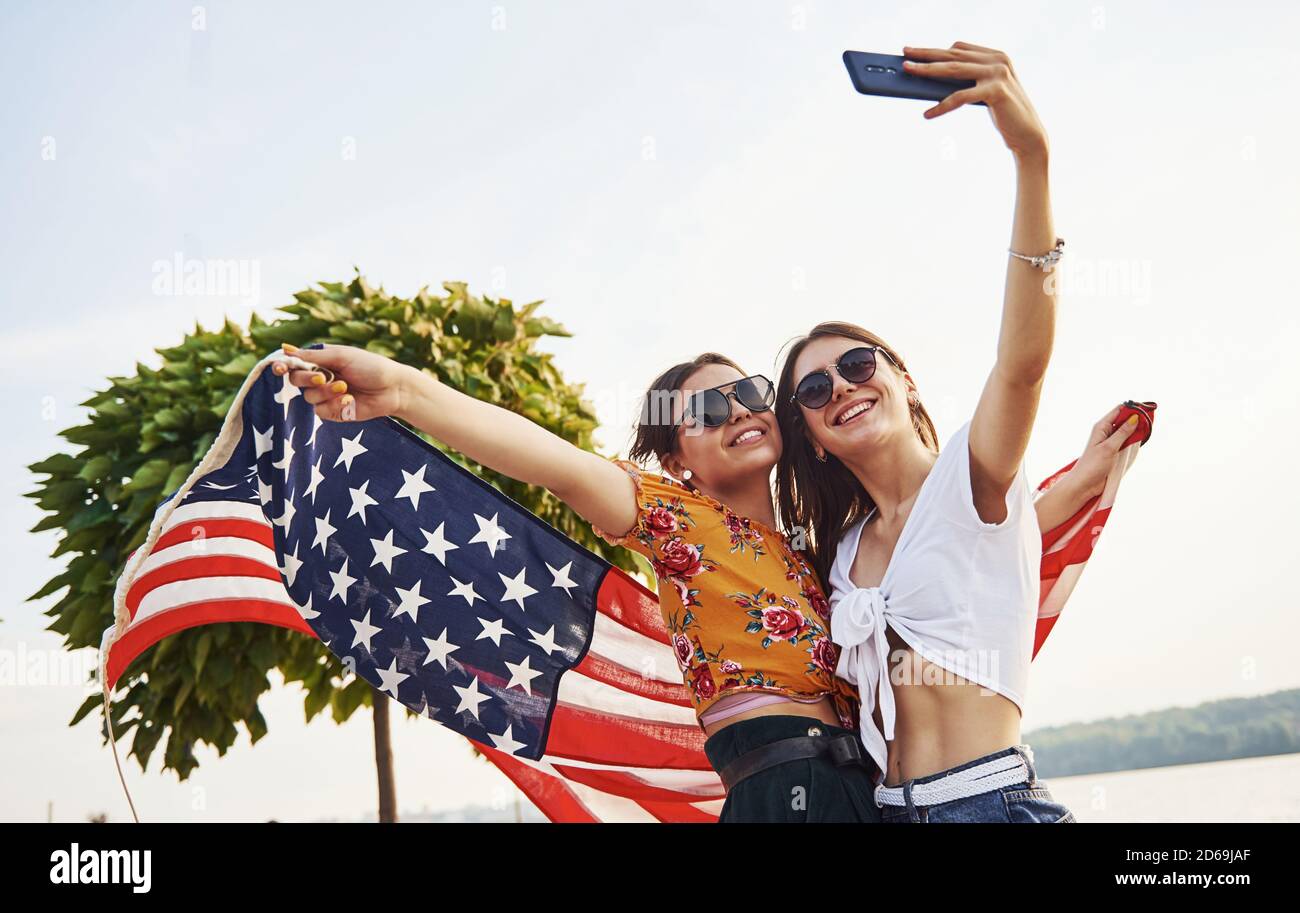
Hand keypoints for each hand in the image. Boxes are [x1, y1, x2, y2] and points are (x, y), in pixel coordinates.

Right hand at [272, 343, 412, 421]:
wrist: (394, 389)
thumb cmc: (371, 366)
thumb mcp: (342, 356)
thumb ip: (314, 356)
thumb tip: (285, 349)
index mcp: (321, 360)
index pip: (294, 364)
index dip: (282, 366)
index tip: (279, 368)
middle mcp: (321, 377)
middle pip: (296, 381)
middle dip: (307, 379)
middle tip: (323, 377)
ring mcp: (327, 396)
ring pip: (309, 398)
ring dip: (326, 393)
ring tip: (345, 388)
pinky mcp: (335, 412)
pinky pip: (321, 412)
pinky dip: (334, 406)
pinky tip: (350, 401)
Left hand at [902, 42, 1047, 160]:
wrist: (1027, 134)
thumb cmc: (1003, 114)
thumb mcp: (983, 93)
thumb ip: (966, 81)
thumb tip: (932, 80)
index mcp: (996, 56)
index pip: (959, 48)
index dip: (935, 50)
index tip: (914, 51)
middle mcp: (997, 60)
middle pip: (952, 55)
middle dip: (925, 55)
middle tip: (904, 54)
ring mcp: (997, 73)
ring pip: (953, 70)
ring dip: (927, 70)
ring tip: (908, 72)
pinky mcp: (995, 90)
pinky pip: (960, 97)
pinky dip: (942, 106)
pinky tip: (928, 114)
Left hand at [1067, 404, 1140, 499]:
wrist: (1085, 484)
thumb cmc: (1092, 466)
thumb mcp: (1109, 447)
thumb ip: (1122, 433)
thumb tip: (1134, 418)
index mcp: (1101, 427)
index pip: (1119, 410)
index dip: (1132, 408)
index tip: (1146, 410)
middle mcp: (1106, 432)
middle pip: (1125, 420)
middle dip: (1137, 420)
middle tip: (1150, 423)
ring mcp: (1111, 442)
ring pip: (1128, 431)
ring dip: (1136, 431)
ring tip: (1146, 432)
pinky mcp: (1115, 451)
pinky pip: (1127, 442)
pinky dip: (1134, 441)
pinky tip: (1141, 441)